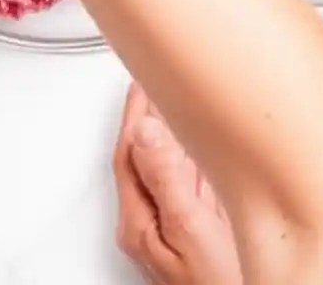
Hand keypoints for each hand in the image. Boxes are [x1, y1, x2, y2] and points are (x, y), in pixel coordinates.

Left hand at [114, 84, 241, 283]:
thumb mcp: (191, 228)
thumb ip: (166, 178)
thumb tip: (144, 131)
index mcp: (138, 222)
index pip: (128, 154)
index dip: (133, 116)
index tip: (138, 84)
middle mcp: (147, 226)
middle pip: (140, 158)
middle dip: (145, 120)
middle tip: (151, 85)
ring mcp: (168, 232)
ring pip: (162, 170)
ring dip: (167, 137)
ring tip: (169, 105)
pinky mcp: (191, 237)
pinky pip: (182, 187)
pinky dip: (186, 162)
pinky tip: (194, 151)